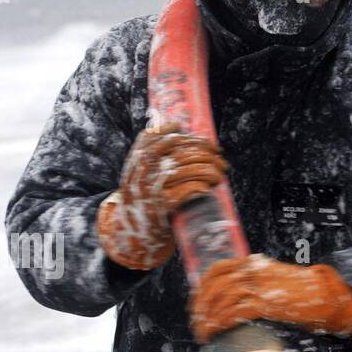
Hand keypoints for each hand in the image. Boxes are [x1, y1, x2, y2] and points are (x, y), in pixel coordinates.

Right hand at [96, 125, 227, 270]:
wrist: (130, 226)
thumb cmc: (140, 192)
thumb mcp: (138, 166)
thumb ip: (151, 146)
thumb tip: (176, 126)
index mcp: (139, 155)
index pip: (170, 138)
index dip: (193, 139)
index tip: (209, 144)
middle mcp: (145, 169)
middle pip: (183, 153)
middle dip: (207, 154)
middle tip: (220, 158)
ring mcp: (154, 187)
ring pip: (189, 170)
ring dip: (210, 170)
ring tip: (221, 173)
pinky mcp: (163, 205)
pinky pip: (189, 190)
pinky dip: (202, 186)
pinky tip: (209, 187)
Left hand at [189, 255, 351, 342]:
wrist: (324, 294)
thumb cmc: (301, 290)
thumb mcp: (274, 277)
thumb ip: (255, 281)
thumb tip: (234, 295)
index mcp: (254, 263)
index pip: (218, 269)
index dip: (202, 286)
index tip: (197, 301)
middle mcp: (254, 271)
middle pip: (216, 286)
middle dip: (202, 306)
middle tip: (197, 321)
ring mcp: (260, 287)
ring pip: (223, 300)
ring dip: (209, 318)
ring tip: (204, 332)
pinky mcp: (267, 303)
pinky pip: (236, 312)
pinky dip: (223, 322)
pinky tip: (218, 331)